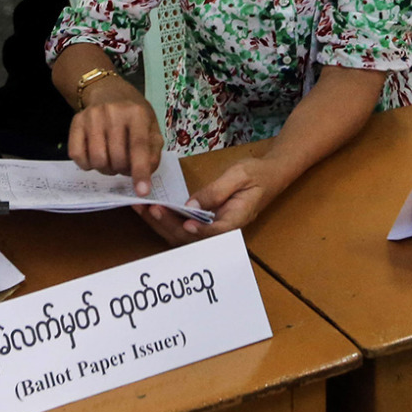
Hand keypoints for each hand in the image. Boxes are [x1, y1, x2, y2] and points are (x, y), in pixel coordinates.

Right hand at [66, 77, 161, 192]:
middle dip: (123, 170)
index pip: (138, 147)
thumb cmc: (133, 113)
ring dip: (106, 169)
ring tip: (112, 160)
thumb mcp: (151, 126)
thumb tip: (146, 173)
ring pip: (97, 160)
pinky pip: (77, 156)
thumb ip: (152, 150)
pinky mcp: (76, 122)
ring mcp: (91, 116)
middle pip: (117, 158)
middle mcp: (112, 112)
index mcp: (136, 113)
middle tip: (125, 165)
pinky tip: (95, 156)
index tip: (142, 192)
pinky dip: (87, 164)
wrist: (107, 90)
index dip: (140, 171)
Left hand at [130, 158, 274, 245]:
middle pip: (191, 237)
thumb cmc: (257, 174)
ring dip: (161, 224)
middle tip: (148, 208)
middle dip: (167, 224)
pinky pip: (183, 228)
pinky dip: (165, 220)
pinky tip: (150, 210)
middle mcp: (222, 230)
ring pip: (183, 235)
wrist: (270, 175)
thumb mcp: (238, 176)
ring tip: (141, 209)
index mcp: (235, 220)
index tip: (183, 221)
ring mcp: (213, 229)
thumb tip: (191, 205)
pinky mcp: (205, 224)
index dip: (198, 230)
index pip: (214, 232)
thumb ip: (215, 191)